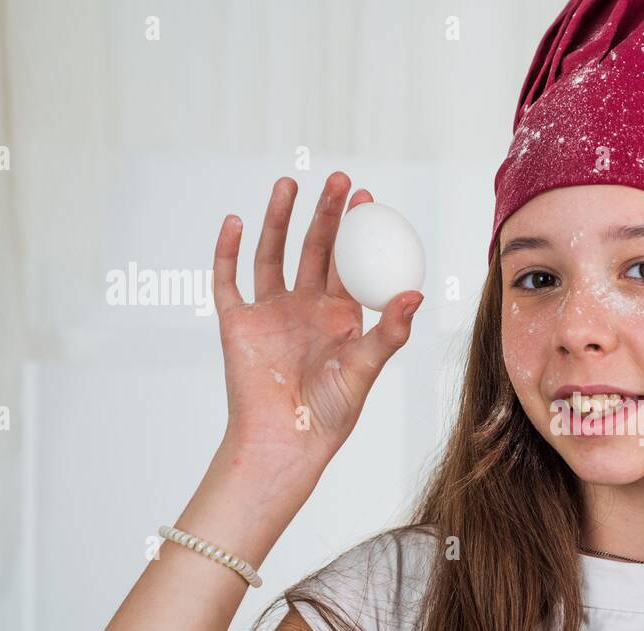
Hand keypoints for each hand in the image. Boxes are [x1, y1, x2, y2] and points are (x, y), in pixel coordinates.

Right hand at [212, 171, 422, 471]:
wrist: (286, 439)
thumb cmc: (332, 412)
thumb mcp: (367, 367)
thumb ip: (390, 331)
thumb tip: (416, 294)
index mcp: (339, 315)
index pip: (350, 262)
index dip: (356, 229)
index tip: (366, 198)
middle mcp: (305, 308)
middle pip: (314, 249)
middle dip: (325, 213)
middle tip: (337, 178)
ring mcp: (270, 312)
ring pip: (272, 254)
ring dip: (279, 219)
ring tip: (289, 184)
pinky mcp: (237, 322)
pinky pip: (228, 280)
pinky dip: (227, 250)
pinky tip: (234, 220)